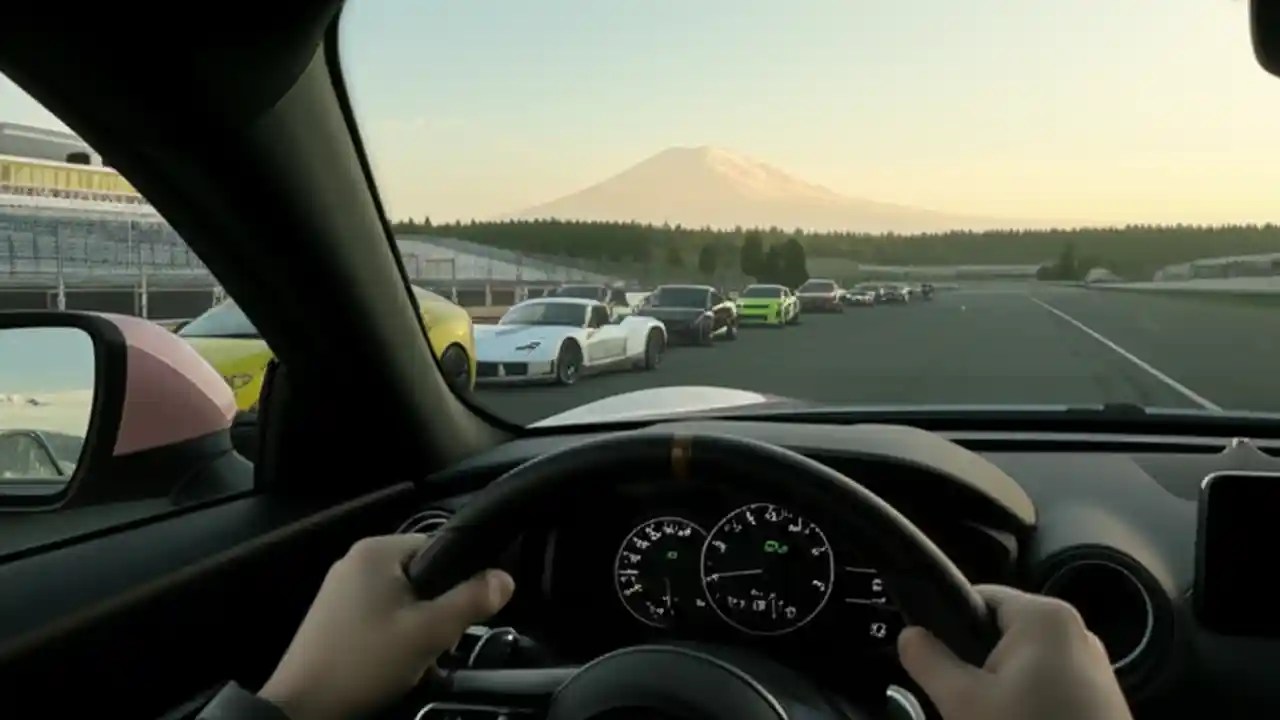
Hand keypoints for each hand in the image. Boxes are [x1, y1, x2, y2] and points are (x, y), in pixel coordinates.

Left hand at [258, 534, 514, 719]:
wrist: (302, 708)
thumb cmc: (366, 660)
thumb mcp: (429, 632)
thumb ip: (471, 600)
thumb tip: (505, 577)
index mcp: (377, 550)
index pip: (440, 547)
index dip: (460, 580)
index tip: (463, 615)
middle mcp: (356, 560)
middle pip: (422, 576)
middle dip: (437, 611)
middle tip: (439, 644)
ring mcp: (340, 589)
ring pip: (402, 600)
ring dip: (418, 628)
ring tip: (418, 659)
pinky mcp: (333, 616)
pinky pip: (380, 615)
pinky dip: (394, 636)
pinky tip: (395, 664)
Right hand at [898, 585, 1132, 719]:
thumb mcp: (963, 702)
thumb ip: (928, 661)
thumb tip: (909, 634)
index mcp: (1044, 616)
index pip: (979, 597)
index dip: (948, 625)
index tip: (936, 664)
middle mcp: (1075, 630)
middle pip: (1001, 633)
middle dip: (977, 665)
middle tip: (965, 704)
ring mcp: (1094, 666)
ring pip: (1024, 665)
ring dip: (1002, 689)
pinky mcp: (1101, 698)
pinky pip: (1049, 686)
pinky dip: (1029, 704)